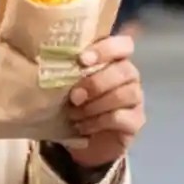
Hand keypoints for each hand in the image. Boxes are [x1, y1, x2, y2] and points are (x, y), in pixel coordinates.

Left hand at [66, 36, 144, 168]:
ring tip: (74, 114)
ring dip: (96, 104)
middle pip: (125, 70)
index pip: (124, 44)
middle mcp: (129, 75)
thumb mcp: (67, 83)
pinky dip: (98, 121)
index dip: (106, 49)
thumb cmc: (73, 103)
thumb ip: (67, 67)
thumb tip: (47, 56)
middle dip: (96, 83)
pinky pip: (121, 117)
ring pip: (125, 94)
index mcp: (114, 59)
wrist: (84, 139)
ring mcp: (136, 98)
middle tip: (74, 97)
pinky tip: (82, 126)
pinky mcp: (136, 121)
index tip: (82, 59)